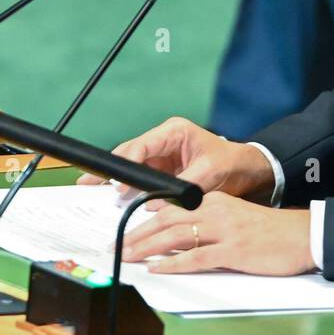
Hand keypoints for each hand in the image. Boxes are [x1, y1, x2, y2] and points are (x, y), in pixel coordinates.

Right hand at [77, 116, 275, 203]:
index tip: (119, 182)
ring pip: (129, 164)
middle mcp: (163, 140)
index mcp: (174, 131)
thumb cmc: (230, 164)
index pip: (143, 144)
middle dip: (111, 169)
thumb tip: (157, 202)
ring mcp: (159, 155)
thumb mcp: (210, 174)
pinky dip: (124, 186)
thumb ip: (183, 186)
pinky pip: (137, 177)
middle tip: (89, 182)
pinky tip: (106, 194)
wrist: (245, 170)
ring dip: (113, 178)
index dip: (128, 162)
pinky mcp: (159, 170)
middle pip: (129, 152)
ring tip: (88, 187)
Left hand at [119, 191, 314, 275]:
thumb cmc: (270, 231)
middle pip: (166, 219)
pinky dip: (172, 263)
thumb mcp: (235, 218)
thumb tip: (178, 237)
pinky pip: (195, 257)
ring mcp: (224, 230)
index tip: (126, 227)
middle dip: (137, 233)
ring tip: (127, 256)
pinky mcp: (233, 250)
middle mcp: (216, 210)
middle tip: (117, 245)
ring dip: (147, 247)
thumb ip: (208, 223)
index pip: (172, 206)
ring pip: (175, 235)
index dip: (145, 218)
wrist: (303, 235)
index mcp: (215, 201)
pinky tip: (157, 268)